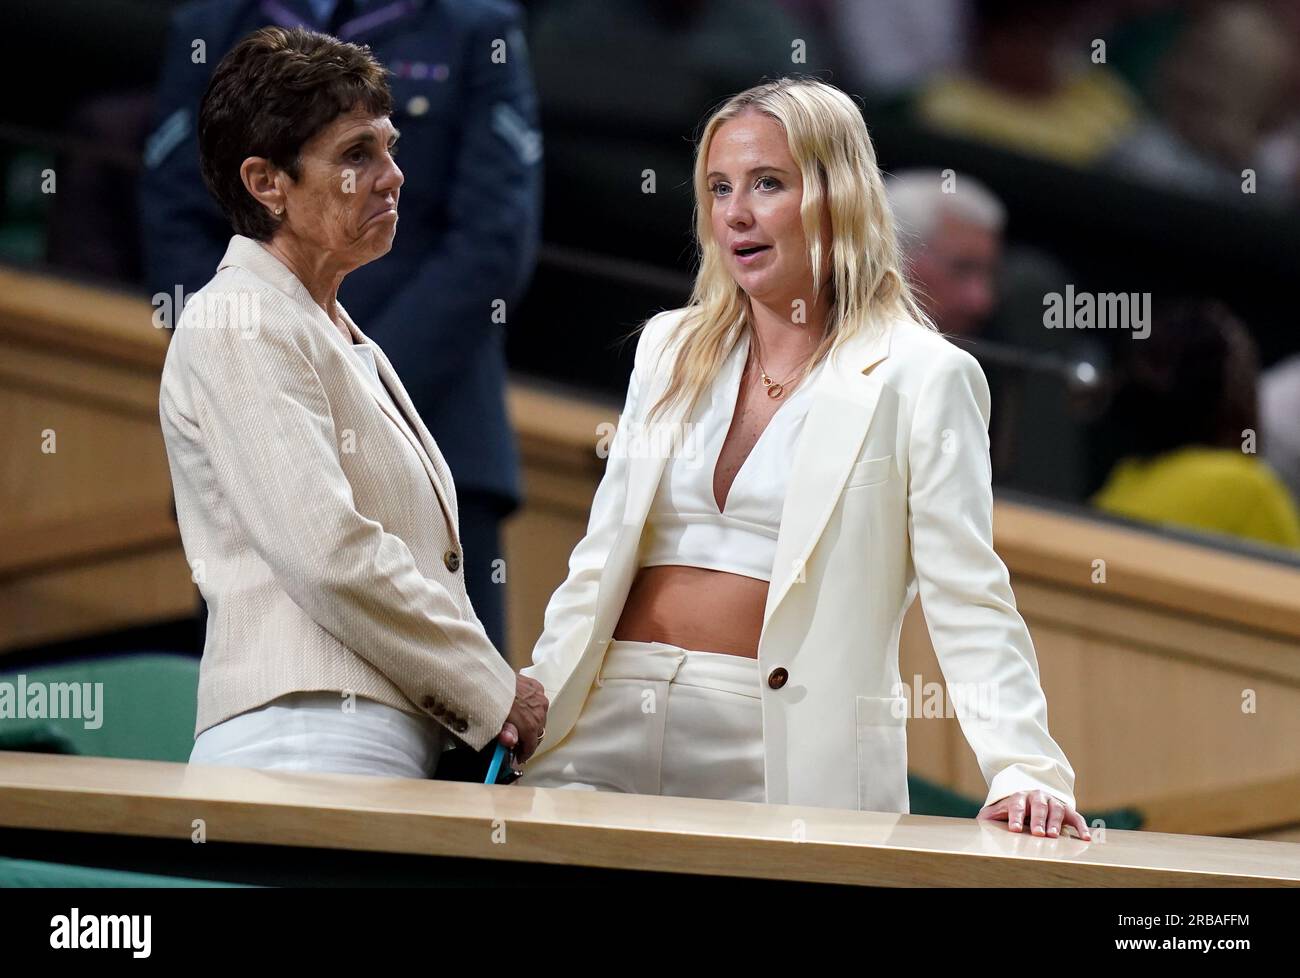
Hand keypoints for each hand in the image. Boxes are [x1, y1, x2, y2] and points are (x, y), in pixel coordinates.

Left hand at [497, 673, 547, 765]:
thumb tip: (511, 742)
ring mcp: (539, 698)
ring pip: (540, 717)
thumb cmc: (490, 698)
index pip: (532, 746)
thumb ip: (506, 735)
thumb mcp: (495, 723)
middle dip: (528, 738)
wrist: (487, 676)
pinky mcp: (536, 687)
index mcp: (531, 724)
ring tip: (518, 725)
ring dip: (531, 722)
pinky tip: (522, 708)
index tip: (519, 757)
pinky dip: (532, 708)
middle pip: (538, 732)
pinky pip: (538, 702)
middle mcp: (539, 711)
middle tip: (516, 742)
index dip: (525, 754)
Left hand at [977, 790, 1091, 839]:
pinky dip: (1081, 826)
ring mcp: (1052, 802)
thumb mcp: (999, 810)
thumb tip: (979, 821)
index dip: (1016, 817)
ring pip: (1056, 809)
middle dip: (1038, 819)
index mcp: (1018, 797)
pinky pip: (1076, 816)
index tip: (1015, 829)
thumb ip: (989, 815)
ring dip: (1055, 822)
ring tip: (1054, 835)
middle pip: (1038, 806)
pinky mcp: (1066, 809)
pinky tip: (1085, 838)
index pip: (1016, 805)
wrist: (1029, 795)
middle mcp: (1036, 796)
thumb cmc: (1012, 808)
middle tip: (1038, 833)